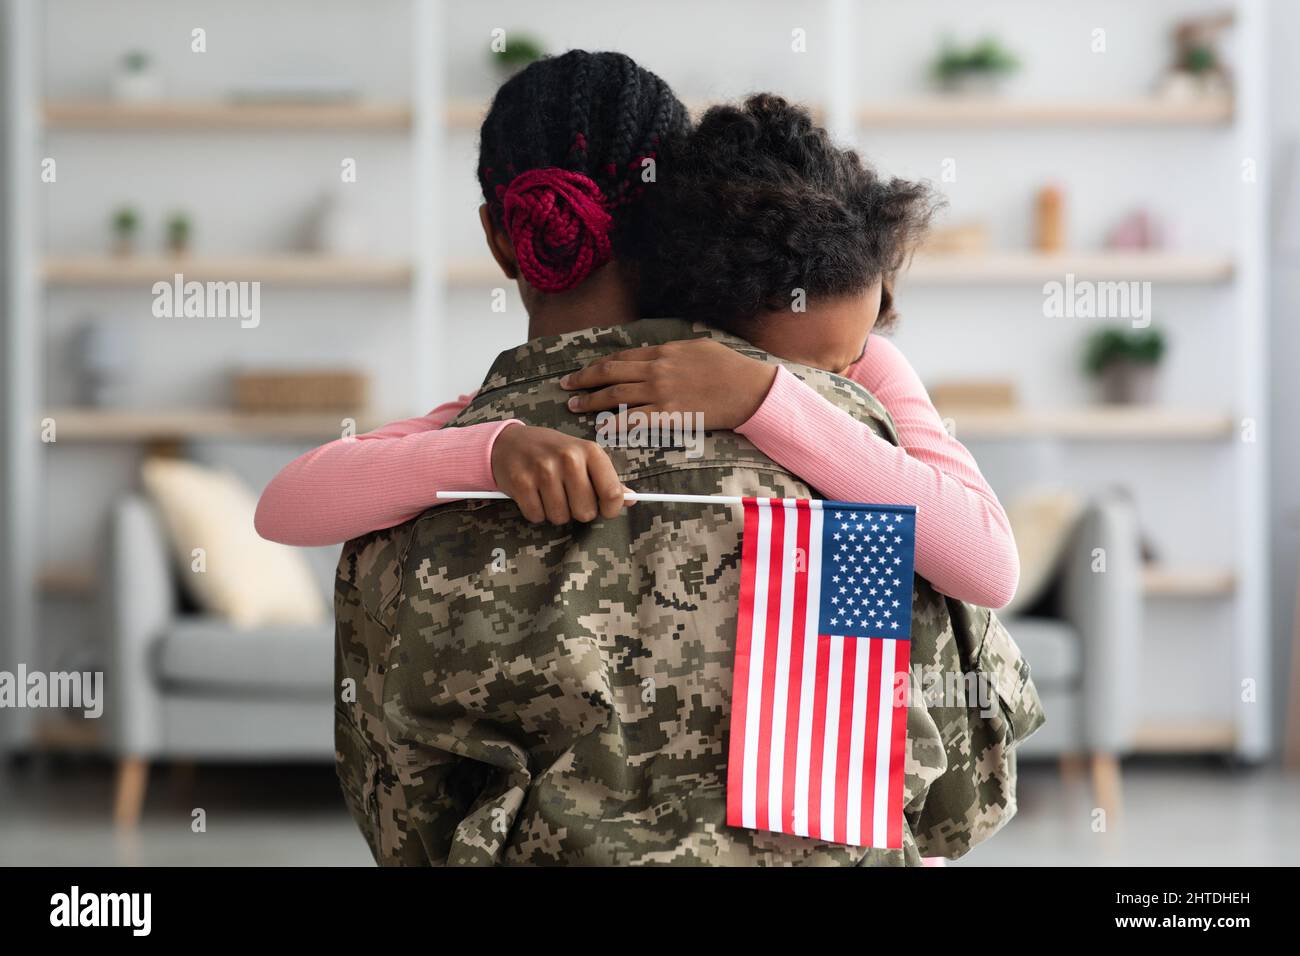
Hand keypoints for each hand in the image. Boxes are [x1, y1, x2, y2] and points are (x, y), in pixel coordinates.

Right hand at [489, 424, 628, 524]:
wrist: (510, 441)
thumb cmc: (552, 452)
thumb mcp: (583, 457)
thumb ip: (607, 479)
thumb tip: (631, 500)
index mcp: (589, 451)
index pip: (612, 493)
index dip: (611, 509)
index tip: (604, 509)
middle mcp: (568, 458)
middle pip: (586, 512)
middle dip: (578, 511)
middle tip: (569, 496)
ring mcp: (543, 470)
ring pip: (561, 517)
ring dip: (556, 512)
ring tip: (550, 494)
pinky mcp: (521, 482)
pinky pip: (537, 516)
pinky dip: (536, 512)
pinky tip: (534, 495)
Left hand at [559, 339, 778, 430]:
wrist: (749, 388)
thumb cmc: (730, 367)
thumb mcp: (699, 346)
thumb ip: (674, 350)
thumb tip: (660, 353)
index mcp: (663, 351)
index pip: (621, 357)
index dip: (598, 365)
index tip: (582, 371)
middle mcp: (656, 369)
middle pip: (610, 373)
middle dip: (584, 380)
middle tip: (566, 386)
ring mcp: (661, 392)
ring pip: (616, 395)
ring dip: (591, 401)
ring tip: (575, 406)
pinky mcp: (669, 413)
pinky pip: (634, 419)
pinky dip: (614, 423)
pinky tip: (600, 427)